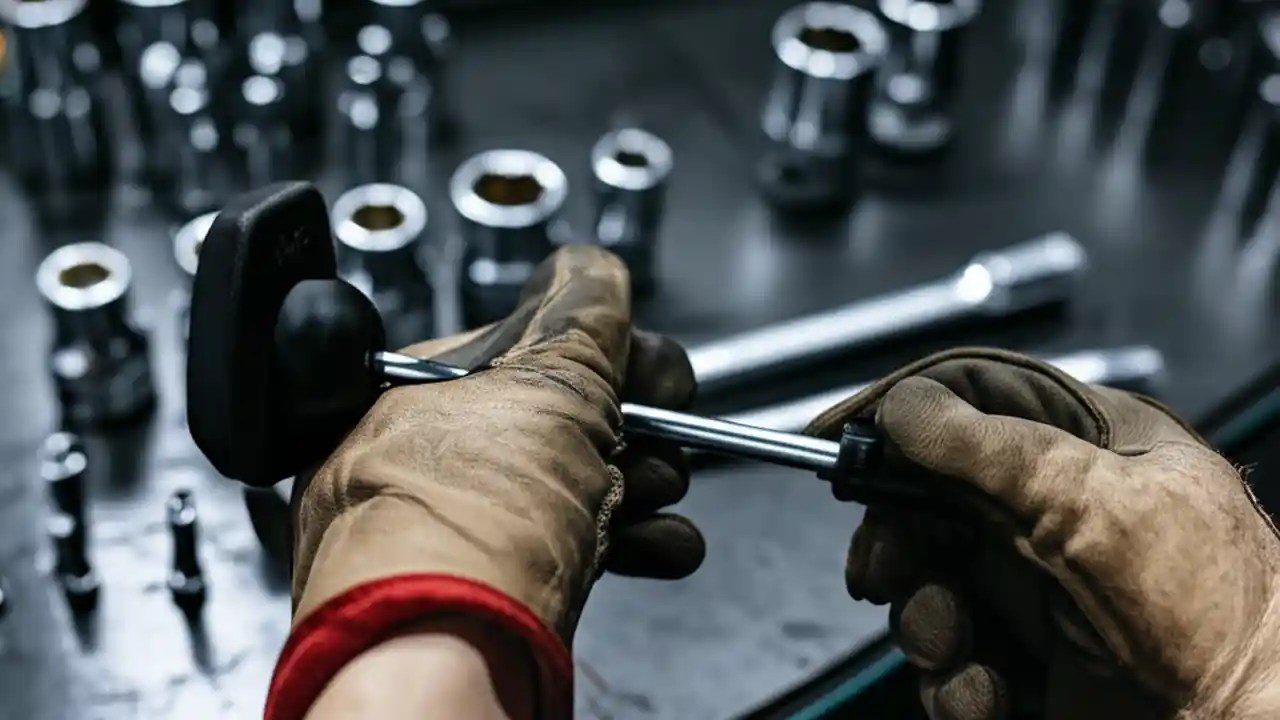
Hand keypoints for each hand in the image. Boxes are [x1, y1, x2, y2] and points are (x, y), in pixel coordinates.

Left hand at [290, 246, 704, 640]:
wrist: (444, 643)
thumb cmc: (463, 510)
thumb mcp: (543, 379)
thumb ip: (581, 314)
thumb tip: (594, 267)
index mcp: (428, 387)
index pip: (539, 349)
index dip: (613, 355)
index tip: (657, 373)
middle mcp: (443, 454)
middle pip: (572, 421)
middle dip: (638, 426)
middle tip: (656, 437)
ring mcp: (476, 523)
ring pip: (584, 486)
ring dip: (647, 484)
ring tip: (656, 492)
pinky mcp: (509, 584)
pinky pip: (586, 547)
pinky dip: (639, 542)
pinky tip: (666, 545)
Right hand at [805, 349, 1279, 719]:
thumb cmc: (1220, 611)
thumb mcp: (1094, 503)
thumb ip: (988, 449)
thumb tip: (905, 408)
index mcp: (1087, 444)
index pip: (971, 396)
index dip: (899, 410)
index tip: (836, 433)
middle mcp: (1055, 510)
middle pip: (928, 497)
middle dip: (898, 539)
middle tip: (885, 567)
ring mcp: (1035, 588)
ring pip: (924, 584)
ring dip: (924, 622)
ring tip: (957, 645)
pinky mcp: (1023, 659)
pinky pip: (947, 660)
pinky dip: (954, 683)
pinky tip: (992, 693)